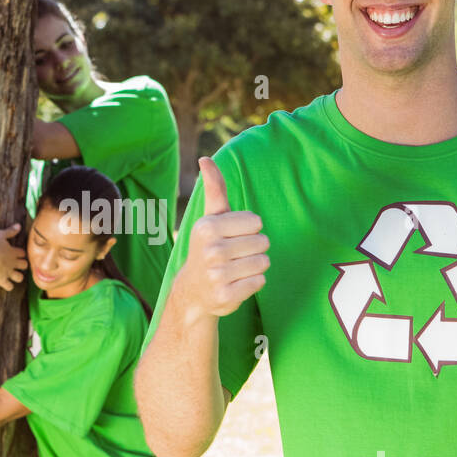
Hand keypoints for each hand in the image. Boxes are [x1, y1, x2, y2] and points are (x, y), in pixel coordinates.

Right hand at [0, 223, 27, 289]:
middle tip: (15, 265)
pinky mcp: (2, 280)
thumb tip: (19, 225)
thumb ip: (10, 231)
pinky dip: (8, 286)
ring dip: (17, 277)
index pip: (23, 253)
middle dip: (22, 266)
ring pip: (20, 278)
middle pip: (25, 265)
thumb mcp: (0, 234)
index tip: (15, 253)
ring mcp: (8, 272)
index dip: (20, 254)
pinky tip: (4, 283)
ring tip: (11, 276)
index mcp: (13, 252)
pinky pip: (10, 287)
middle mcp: (13, 263)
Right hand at [177, 156, 268, 317]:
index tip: (232, 237)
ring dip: (255, 266)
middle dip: (255, 248)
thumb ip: (213, 188)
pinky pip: (259, 282)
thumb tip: (205, 159)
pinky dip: (253, 283)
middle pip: (263, 242)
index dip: (249, 229)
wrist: (193, 291)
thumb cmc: (208, 247)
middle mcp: (211, 250)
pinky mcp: (226, 297)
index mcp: (207, 227)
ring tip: (236, 269)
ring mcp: (217, 275)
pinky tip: (236, 283)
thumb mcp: (210, 218)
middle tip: (235, 255)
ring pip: (263, 263)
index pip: (256, 222)